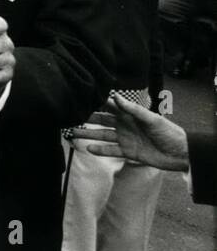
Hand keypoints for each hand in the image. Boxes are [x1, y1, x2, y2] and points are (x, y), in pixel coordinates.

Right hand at [70, 94, 189, 170]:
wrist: (181, 153)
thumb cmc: (168, 132)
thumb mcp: (151, 119)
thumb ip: (132, 109)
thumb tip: (115, 97)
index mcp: (129, 114)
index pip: (109, 106)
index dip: (95, 103)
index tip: (80, 99)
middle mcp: (124, 125)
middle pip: (101, 121)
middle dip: (86, 119)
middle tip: (70, 116)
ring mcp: (125, 139)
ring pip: (102, 135)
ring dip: (88, 134)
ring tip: (72, 133)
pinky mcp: (127, 152)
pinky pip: (110, 150)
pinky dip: (99, 150)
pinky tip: (88, 149)